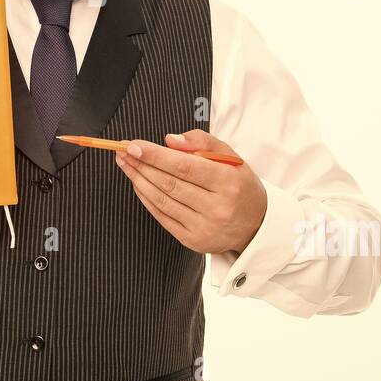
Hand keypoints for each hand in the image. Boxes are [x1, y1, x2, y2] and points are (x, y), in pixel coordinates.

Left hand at [114, 129, 266, 254]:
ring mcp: (204, 227)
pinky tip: (138, 183)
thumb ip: (201, 142)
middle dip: (141, 165)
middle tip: (123, 151)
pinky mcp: (193, 241)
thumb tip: (169, 140)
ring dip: (139, 180)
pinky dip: (146, 198)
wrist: (256, 225)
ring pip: (162, 200)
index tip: (134, 145)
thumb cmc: (239, 185)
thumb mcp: (230, 157)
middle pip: (169, 183)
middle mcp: (217, 208)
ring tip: (126, 164)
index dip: (155, 155)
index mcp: (228, 183)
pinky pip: (162, 217)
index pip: (184, 166)